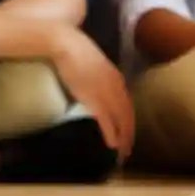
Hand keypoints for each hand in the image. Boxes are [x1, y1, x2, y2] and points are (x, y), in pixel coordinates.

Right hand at [48, 27, 135, 159]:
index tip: (129, 135)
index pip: (128, 105)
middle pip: (128, 115)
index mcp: (117, 79)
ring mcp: (105, 92)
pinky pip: (106, 119)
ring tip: (122, 153)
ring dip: (123, 138)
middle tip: (127, 151)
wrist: (65, 42)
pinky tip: (112, 144)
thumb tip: (95, 93)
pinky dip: (111, 132)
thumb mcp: (93, 67)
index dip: (129, 122)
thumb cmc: (74, 52)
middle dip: (129, 135)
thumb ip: (98, 80)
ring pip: (120, 120)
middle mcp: (116, 87)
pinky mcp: (92, 97)